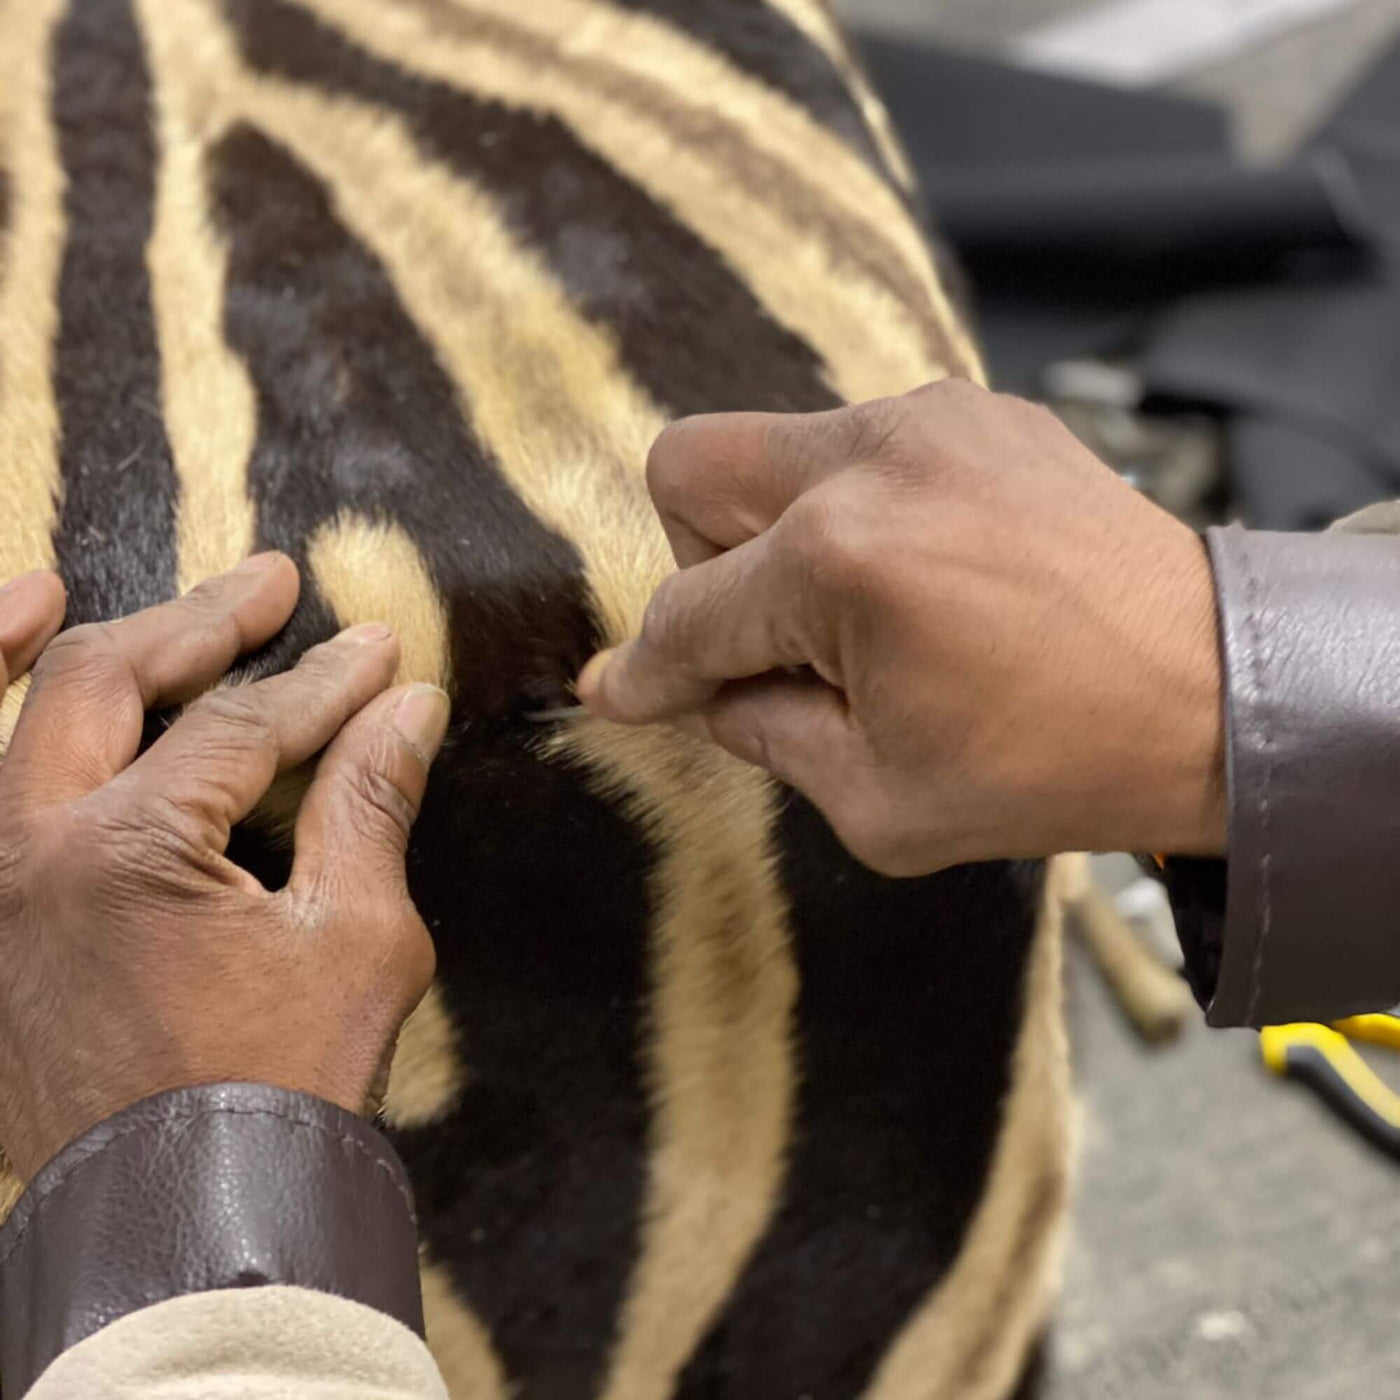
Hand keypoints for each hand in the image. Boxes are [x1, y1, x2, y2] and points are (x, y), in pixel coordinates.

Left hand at [0, 556, 449, 1179]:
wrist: (199, 1215)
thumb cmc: (280, 1089)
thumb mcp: (358, 936)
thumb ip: (371, 801)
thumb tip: (407, 706)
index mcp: (130, 853)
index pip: (244, 725)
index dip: (325, 682)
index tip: (379, 653)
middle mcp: (30, 852)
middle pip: (111, 682)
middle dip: (205, 621)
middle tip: (273, 584)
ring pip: (15, 720)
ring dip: (69, 646)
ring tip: (86, 591)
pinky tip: (22, 675)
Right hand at [578, 380, 1225, 874]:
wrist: (1215, 694)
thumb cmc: (1059, 764)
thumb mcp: (880, 802)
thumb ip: (758, 734)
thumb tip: (680, 691)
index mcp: (837, 565)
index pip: (687, 618)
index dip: (647, 673)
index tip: (626, 693)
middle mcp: (872, 460)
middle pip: (690, 468)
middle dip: (697, 561)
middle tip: (767, 636)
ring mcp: (932, 420)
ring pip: (774, 445)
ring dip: (781, 531)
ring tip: (867, 612)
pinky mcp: (979, 412)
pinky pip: (862, 443)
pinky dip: (858, 507)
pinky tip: (925, 574)